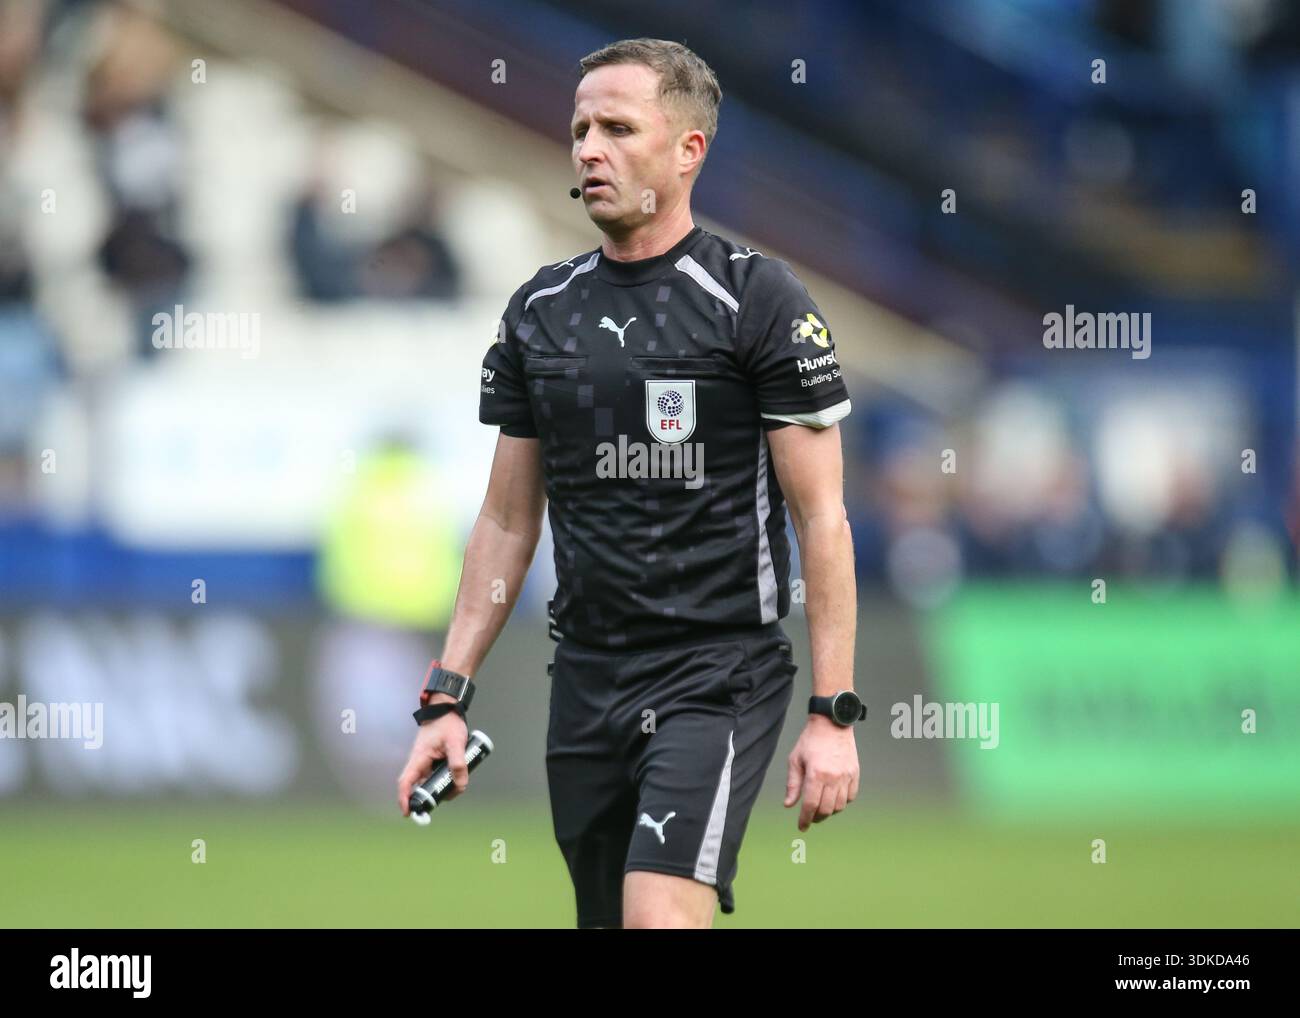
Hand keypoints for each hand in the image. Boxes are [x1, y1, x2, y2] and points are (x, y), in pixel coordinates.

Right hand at [396, 694, 468, 814]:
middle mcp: (419, 762)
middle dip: (430, 797)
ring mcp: (426, 762)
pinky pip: (436, 775)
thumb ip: (458, 763)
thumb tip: (460, 785)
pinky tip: (457, 777)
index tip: (408, 812)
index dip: (404, 799)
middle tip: (446, 798)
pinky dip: (444, 779)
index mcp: (419, 758)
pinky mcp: (433, 760)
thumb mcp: (456, 743)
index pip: (406, 782)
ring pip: (429, 782)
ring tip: (457, 785)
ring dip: (440, 787)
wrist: (447, 708)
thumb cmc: (448, 723)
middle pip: (418, 787)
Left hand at [784, 714, 858, 831]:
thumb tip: (789, 805)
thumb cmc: (810, 740)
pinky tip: (834, 798)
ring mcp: (846, 776)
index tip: (802, 826)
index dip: (805, 819)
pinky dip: (842, 802)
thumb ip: (793, 785)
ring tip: (821, 807)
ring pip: (839, 806)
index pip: (810, 805)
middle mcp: (833, 777)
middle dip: (816, 818)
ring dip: (829, 811)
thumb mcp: (795, 760)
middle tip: (810, 818)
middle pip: (826, 809)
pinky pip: (851, 796)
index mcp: (815, 774)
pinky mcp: (854, 773)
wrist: (832, 723)